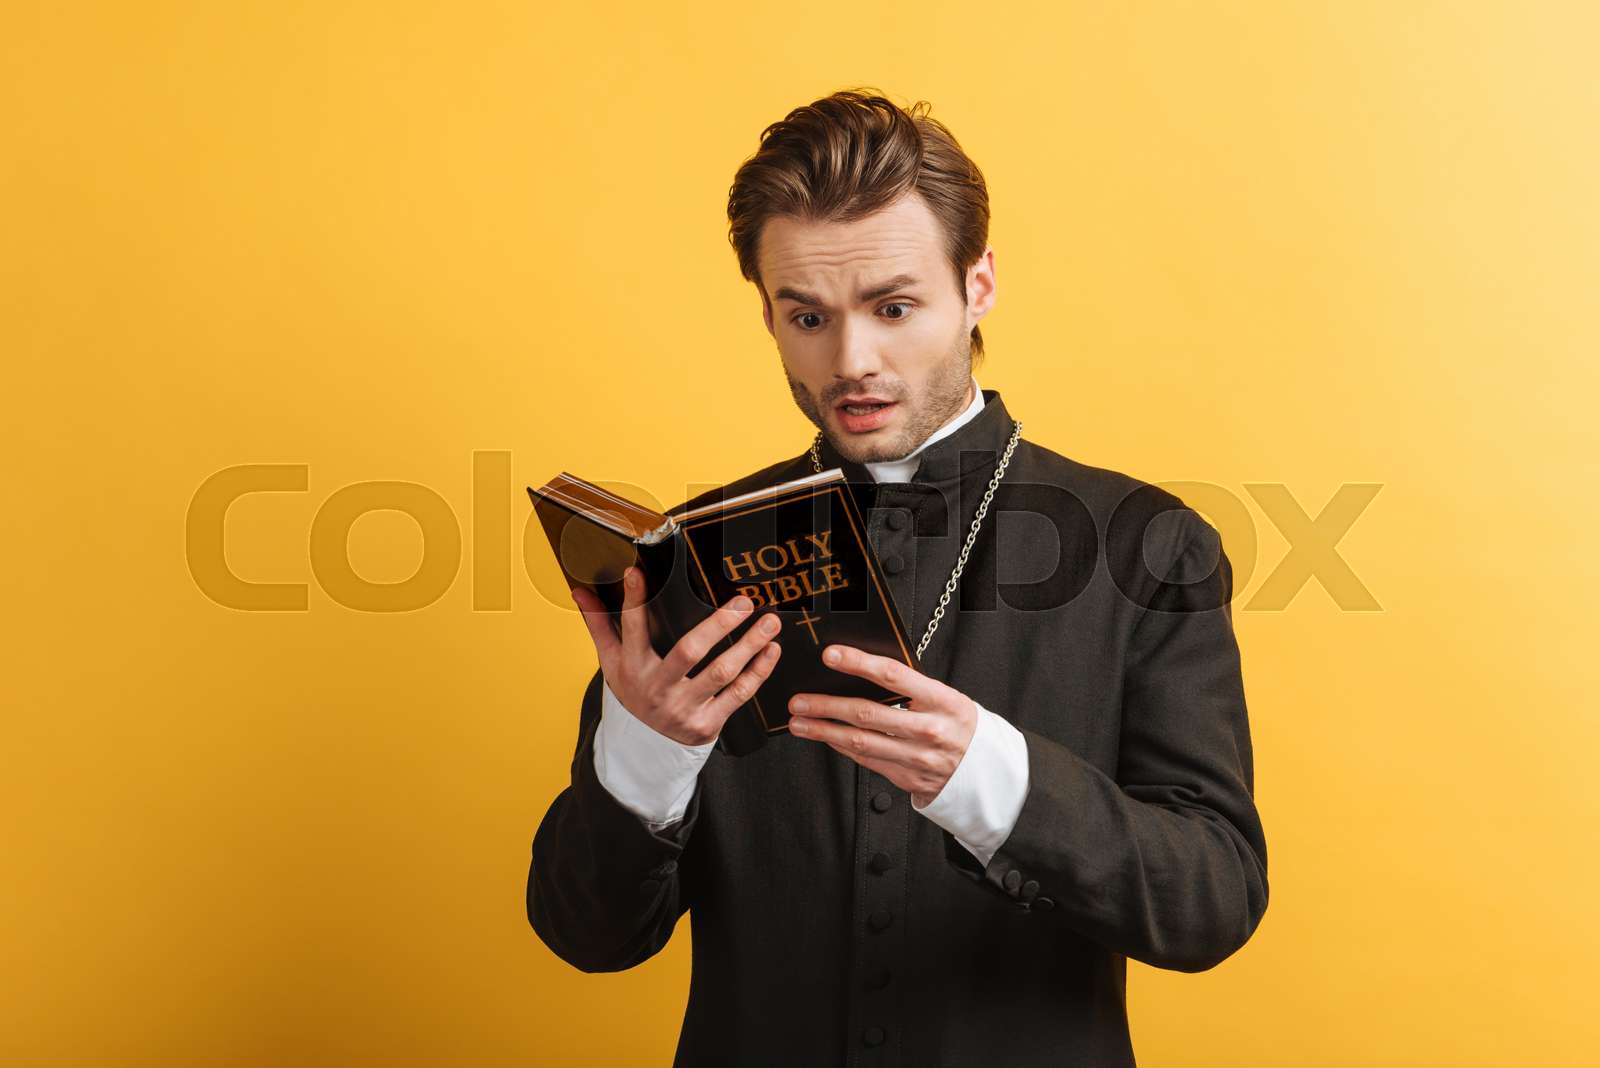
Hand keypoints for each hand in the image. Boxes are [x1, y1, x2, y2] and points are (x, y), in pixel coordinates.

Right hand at [570, 566, 782, 745]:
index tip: (637, 573)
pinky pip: (739, 696)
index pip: (632, 629)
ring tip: (768, 623)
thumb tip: (580, 590)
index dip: (634, 601)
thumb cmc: (633, 691)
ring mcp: (684, 709)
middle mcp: (657, 688)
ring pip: (722, 672)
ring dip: (749, 645)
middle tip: (743, 603)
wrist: (646, 746)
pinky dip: (759, 672)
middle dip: (719, 625)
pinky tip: (771, 651)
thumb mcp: (611, 662)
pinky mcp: (707, 725)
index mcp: (632, 668)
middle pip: (689, 651)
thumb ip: (599, 624)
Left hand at [786, 644, 977, 806]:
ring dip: (823, 731)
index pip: (893, 676)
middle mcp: (930, 730)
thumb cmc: (958, 724)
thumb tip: (861, 670)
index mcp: (943, 701)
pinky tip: (824, 736)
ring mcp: (917, 757)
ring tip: (799, 722)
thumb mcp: (945, 698)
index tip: (830, 655)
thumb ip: (910, 687)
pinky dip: (841, 746)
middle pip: (868, 714)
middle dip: (826, 706)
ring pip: (861, 742)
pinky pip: (866, 760)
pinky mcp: (906, 777)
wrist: (985, 769)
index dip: (858, 663)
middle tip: (799, 700)